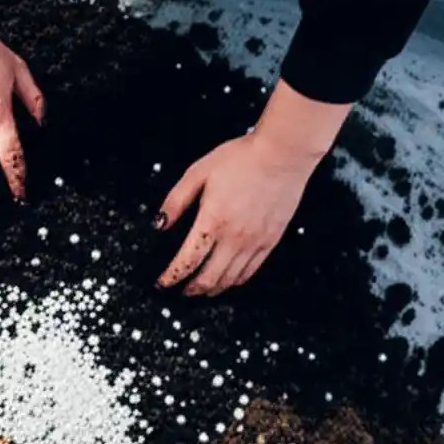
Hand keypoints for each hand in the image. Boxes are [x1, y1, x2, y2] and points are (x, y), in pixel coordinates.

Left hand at [154, 132, 316, 295]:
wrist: (282, 154)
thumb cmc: (242, 159)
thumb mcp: (198, 172)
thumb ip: (176, 200)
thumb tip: (160, 224)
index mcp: (212, 221)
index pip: (187, 261)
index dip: (171, 277)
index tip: (163, 282)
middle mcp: (234, 237)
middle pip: (208, 278)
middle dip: (191, 289)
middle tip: (181, 290)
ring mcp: (254, 242)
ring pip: (229, 279)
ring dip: (212, 289)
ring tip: (201, 289)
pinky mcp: (270, 241)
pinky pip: (250, 271)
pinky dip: (235, 281)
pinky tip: (227, 279)